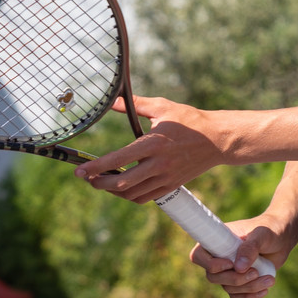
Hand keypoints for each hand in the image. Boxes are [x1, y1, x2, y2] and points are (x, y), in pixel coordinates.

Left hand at [74, 95, 227, 203]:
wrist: (217, 140)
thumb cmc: (189, 120)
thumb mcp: (162, 107)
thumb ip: (134, 105)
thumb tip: (111, 99)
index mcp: (153, 144)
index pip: (119, 159)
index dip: (96, 167)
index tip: (80, 171)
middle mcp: (158, 164)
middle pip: (122, 183)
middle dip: (100, 183)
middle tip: (86, 179)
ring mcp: (166, 178)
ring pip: (133, 194)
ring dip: (113, 191)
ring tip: (101, 183)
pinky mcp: (172, 185)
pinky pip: (146, 198)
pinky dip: (130, 196)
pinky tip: (122, 187)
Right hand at [190, 220, 286, 297]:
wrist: (281, 239)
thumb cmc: (268, 230)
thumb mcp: (261, 235)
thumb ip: (250, 248)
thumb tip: (238, 268)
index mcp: (216, 241)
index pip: (198, 256)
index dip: (210, 264)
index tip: (230, 263)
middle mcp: (219, 257)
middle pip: (213, 277)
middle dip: (235, 279)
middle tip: (255, 272)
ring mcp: (228, 270)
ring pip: (228, 288)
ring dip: (248, 288)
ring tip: (270, 279)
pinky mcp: (239, 281)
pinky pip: (237, 296)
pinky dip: (250, 296)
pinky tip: (265, 289)